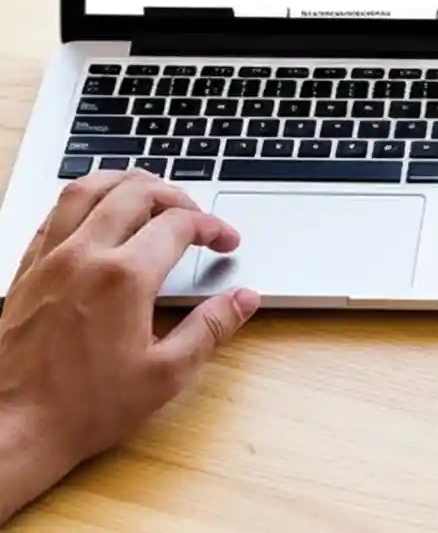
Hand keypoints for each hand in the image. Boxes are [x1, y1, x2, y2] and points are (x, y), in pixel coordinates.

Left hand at [0, 170, 259, 521]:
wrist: (15, 427)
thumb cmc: (85, 407)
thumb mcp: (167, 374)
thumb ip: (210, 328)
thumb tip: (242, 299)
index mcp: (124, 278)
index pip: (178, 225)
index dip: (212, 227)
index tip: (225, 242)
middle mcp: (84, 256)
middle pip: (135, 193)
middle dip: (175, 196)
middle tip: (195, 216)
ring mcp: (50, 260)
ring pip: (87, 190)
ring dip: (125, 182)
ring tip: (149, 191)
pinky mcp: (27, 271)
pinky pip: (53, 214)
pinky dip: (83, 200)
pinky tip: (97, 213)